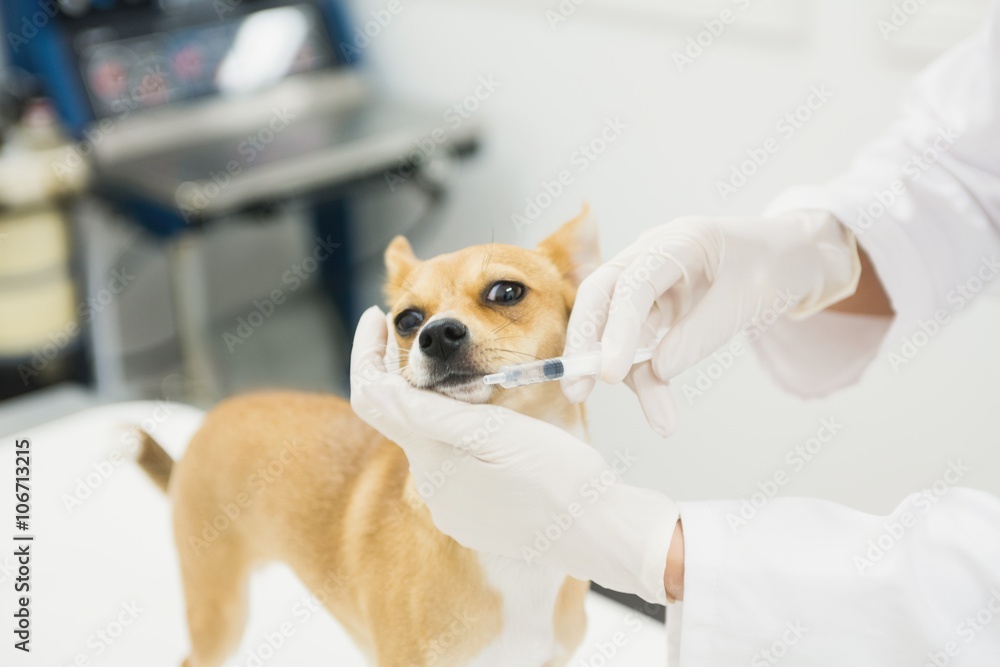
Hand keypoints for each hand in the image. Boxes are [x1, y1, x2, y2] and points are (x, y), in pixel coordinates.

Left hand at [350, 306, 679, 603]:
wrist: (603, 533)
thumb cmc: (560, 476)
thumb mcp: (497, 432)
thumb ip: (433, 412)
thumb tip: (376, 387)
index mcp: (433, 459)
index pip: (373, 398)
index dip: (366, 353)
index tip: (376, 314)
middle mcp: (433, 486)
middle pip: (402, 416)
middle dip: (414, 375)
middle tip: (439, 336)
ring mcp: (454, 506)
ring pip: (432, 439)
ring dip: (443, 404)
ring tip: (482, 376)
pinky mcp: (476, 517)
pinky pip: (456, 463)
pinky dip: (463, 432)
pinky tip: (497, 420)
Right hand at [562, 210, 859, 433]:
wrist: (792, 259)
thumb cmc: (773, 266)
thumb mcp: (749, 298)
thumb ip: (702, 333)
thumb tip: (659, 370)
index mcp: (678, 241)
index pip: (632, 281)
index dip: (616, 327)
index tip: (610, 374)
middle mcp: (652, 257)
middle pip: (601, 296)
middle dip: (586, 344)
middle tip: (577, 389)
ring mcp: (650, 285)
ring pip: (618, 330)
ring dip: (627, 376)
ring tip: (658, 419)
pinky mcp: (654, 310)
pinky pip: (639, 347)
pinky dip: (646, 379)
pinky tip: (661, 412)